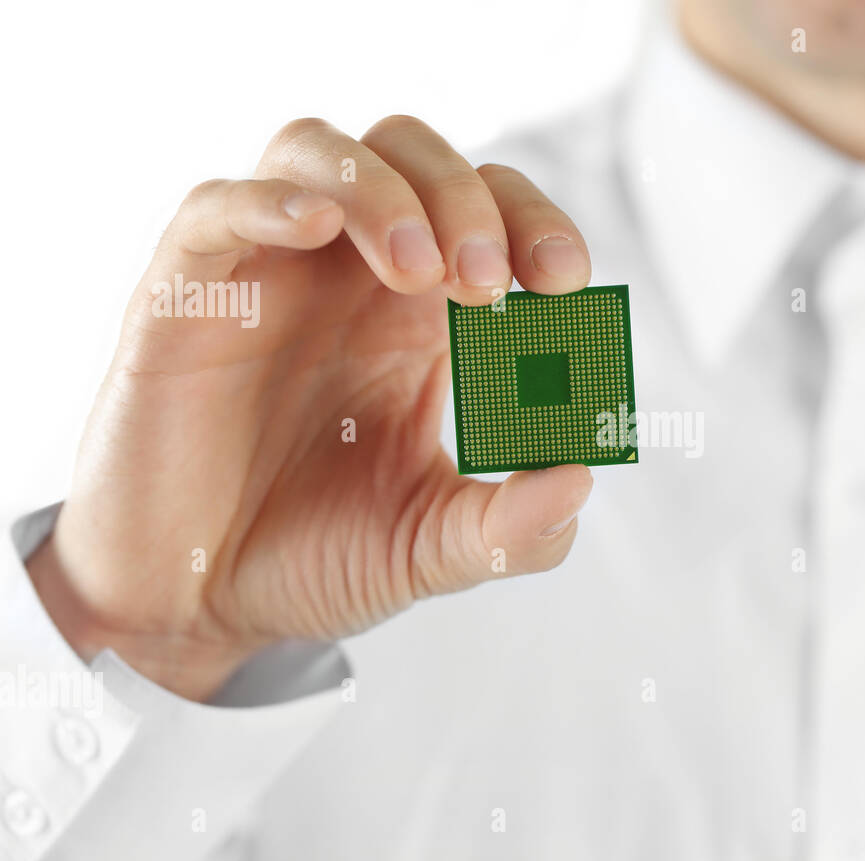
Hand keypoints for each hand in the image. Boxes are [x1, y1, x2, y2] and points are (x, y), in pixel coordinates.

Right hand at [25, 116, 594, 700]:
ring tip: (421, 270)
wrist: (199, 608)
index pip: (489, 213)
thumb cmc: (313, 559)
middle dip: (467, 200)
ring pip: (319, 153)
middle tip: (488, 284)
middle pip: (412, 157)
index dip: (533, 223)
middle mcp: (347, 278)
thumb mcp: (431, 551)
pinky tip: (317, 225)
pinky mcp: (187, 297)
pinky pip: (216, 207)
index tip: (567, 282)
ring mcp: (266, 276)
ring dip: (383, 191)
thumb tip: (583, 480)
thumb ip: (513, 529)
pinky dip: (269, 200)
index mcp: (419, 318)